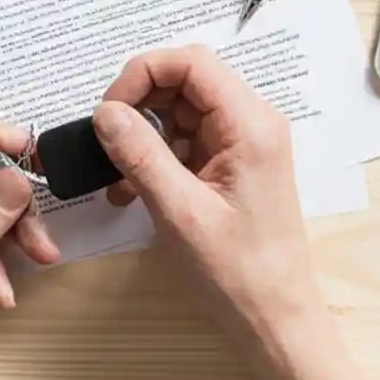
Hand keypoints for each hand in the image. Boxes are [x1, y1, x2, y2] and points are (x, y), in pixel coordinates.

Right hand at [94, 46, 313, 333]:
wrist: (274, 316)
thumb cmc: (236, 270)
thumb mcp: (179, 210)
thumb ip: (140, 154)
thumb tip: (105, 112)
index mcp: (250, 125)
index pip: (192, 63)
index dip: (143, 73)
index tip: (108, 109)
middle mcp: (252, 123)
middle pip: (186, 81)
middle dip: (139, 103)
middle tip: (106, 139)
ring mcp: (243, 143)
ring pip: (181, 110)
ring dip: (143, 134)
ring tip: (117, 175)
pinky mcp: (232, 164)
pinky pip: (186, 140)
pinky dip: (155, 156)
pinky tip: (131, 189)